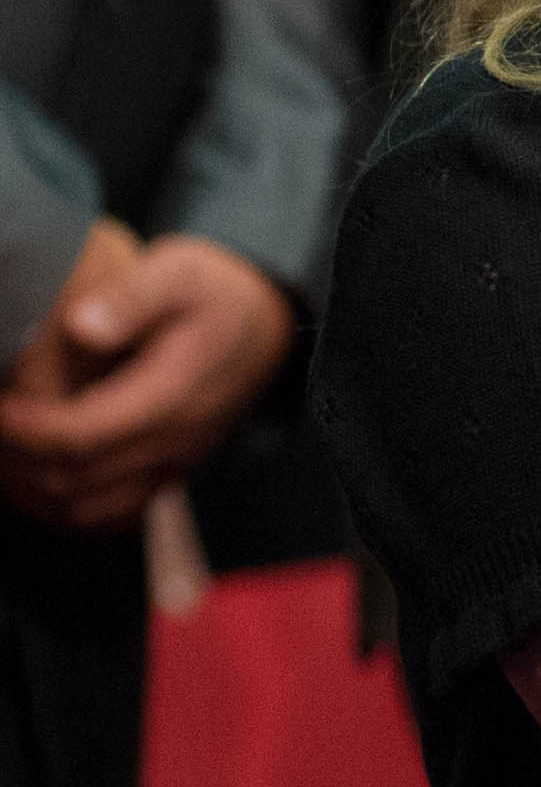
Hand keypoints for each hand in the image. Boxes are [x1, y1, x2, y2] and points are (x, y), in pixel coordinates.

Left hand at [0, 226, 292, 531]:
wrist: (269, 322)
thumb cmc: (216, 292)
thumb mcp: (180, 271)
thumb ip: (132, 296)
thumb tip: (80, 326)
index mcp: (173, 395)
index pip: (83, 436)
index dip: (26, 430)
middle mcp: (175, 441)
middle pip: (76, 481)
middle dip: (16, 460)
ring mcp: (174, 462)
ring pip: (88, 510)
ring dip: (34, 491)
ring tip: (4, 453)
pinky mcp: (171, 471)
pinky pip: (111, 515)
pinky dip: (65, 508)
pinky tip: (38, 478)